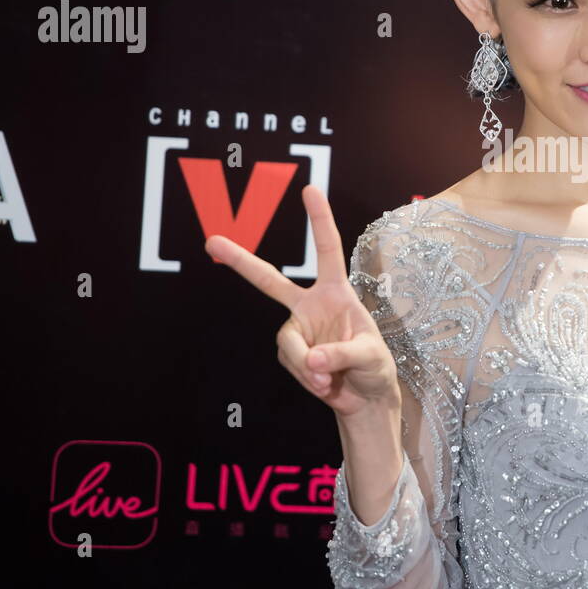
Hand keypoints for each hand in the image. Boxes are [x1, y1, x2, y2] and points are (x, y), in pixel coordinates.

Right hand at [204, 184, 400, 419]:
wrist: (365, 399)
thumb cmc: (375, 368)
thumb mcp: (371, 357)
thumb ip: (342, 355)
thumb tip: (313, 360)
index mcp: (337, 293)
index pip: (327, 250)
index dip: (319, 220)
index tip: (309, 189)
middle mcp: (312, 306)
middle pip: (270, 280)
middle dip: (240, 262)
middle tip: (212, 241)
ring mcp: (297, 329)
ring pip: (287, 342)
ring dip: (307, 365)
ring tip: (329, 381)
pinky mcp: (290, 355)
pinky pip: (290, 363)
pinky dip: (306, 378)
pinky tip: (324, 385)